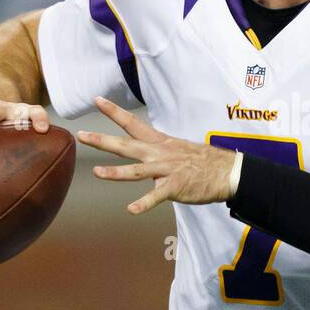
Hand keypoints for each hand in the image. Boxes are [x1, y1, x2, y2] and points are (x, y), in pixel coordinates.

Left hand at [77, 96, 236, 214]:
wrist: (227, 171)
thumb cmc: (203, 162)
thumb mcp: (178, 149)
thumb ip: (158, 153)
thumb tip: (146, 158)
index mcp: (159, 142)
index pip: (132, 123)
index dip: (114, 111)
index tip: (97, 100)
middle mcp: (159, 153)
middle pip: (126, 145)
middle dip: (102, 140)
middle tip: (81, 135)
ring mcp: (166, 170)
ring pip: (136, 171)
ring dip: (115, 172)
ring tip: (97, 173)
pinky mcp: (175, 187)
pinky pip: (156, 196)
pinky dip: (143, 203)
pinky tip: (131, 209)